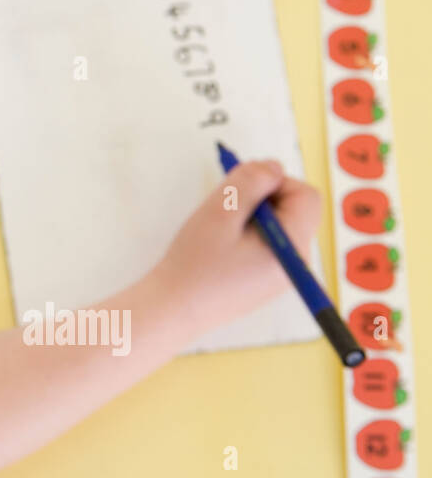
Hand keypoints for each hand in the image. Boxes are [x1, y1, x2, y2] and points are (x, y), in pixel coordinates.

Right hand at [149, 159, 322, 336]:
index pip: (305, 195)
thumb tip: (274, 167)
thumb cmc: (195, 262)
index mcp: (293, 245)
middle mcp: (297, 262)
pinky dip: (247, 235)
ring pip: (278, 226)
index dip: (274, 182)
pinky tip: (219, 247)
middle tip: (224, 208)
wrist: (173, 311)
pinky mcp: (265, 283)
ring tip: (218, 230)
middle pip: (293, 210)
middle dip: (261, 199)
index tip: (240, 190)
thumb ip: (250, 182)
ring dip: (251, 216)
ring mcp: (281, 275)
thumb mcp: (220, 212)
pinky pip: (267, 246)